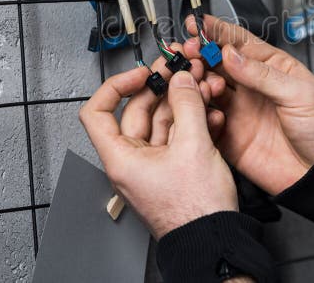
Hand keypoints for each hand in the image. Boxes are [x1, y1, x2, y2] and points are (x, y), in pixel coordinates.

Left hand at [79, 48, 236, 238]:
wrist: (216, 241)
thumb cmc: (195, 212)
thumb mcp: (193, 146)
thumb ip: (187, 105)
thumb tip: (181, 81)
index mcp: (121, 159)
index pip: (97, 112)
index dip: (116, 86)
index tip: (141, 74)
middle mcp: (132, 162)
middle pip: (138, 112)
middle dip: (162, 89)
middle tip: (181, 71)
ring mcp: (154, 166)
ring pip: (163, 123)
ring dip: (184, 104)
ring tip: (203, 89)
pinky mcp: (174, 169)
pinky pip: (178, 138)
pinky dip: (193, 123)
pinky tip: (211, 114)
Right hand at [181, 15, 313, 195]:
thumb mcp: (299, 93)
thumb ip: (262, 75)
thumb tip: (230, 55)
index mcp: (270, 67)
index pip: (239, 43)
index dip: (217, 31)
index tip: (197, 23)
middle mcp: (250, 86)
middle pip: (216, 63)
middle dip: (199, 53)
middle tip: (187, 50)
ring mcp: (237, 110)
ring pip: (207, 88)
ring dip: (195, 80)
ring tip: (191, 75)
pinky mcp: (228, 135)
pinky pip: (205, 119)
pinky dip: (196, 110)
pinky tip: (197, 104)